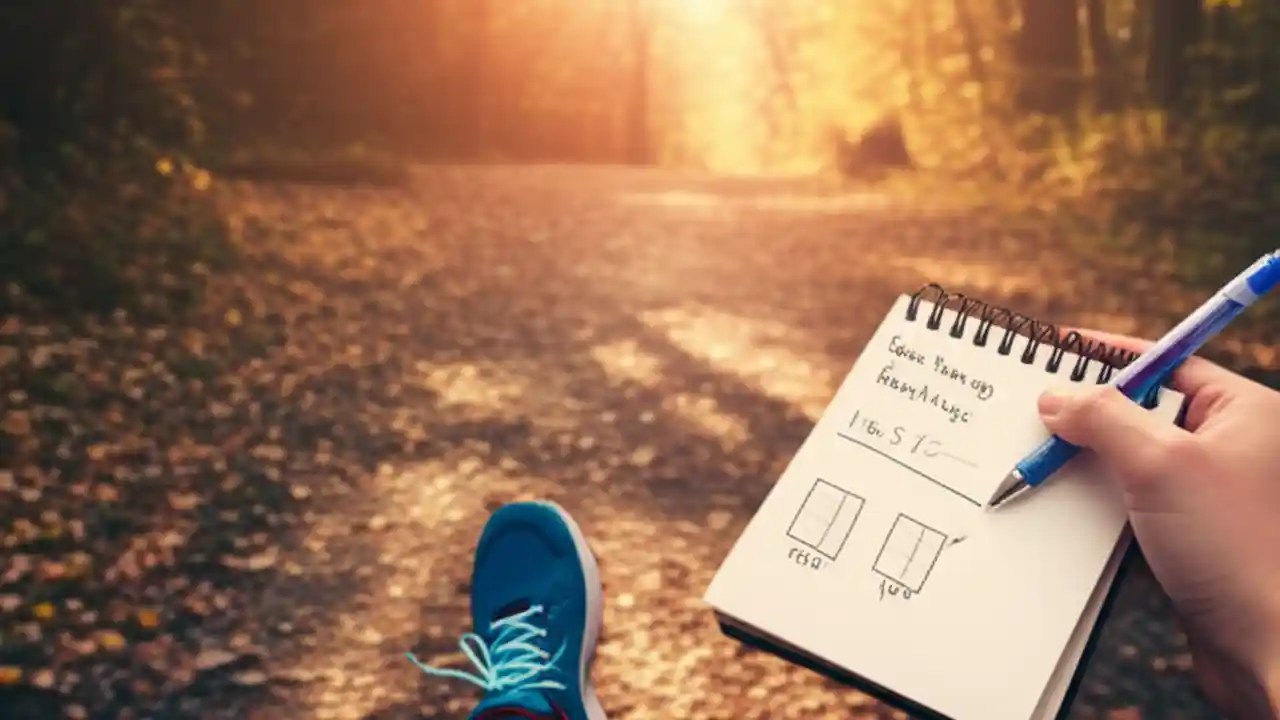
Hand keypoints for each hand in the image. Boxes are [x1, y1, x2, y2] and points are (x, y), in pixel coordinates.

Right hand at [1037, 331, 1279, 719]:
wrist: (1266, 647)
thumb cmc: (1237, 549)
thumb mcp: (1160, 463)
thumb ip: (1102, 418)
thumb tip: (1056, 397)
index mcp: (1245, 413)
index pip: (1165, 363)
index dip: (1108, 356)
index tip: (1054, 349)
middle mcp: (1231, 447)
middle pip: (1141, 410)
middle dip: (1088, 415)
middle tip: (1037, 414)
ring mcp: (1209, 493)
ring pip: (1131, 459)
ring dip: (1088, 463)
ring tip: (1042, 462)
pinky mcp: (1189, 535)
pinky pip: (1131, 501)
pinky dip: (1097, 501)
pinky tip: (1065, 506)